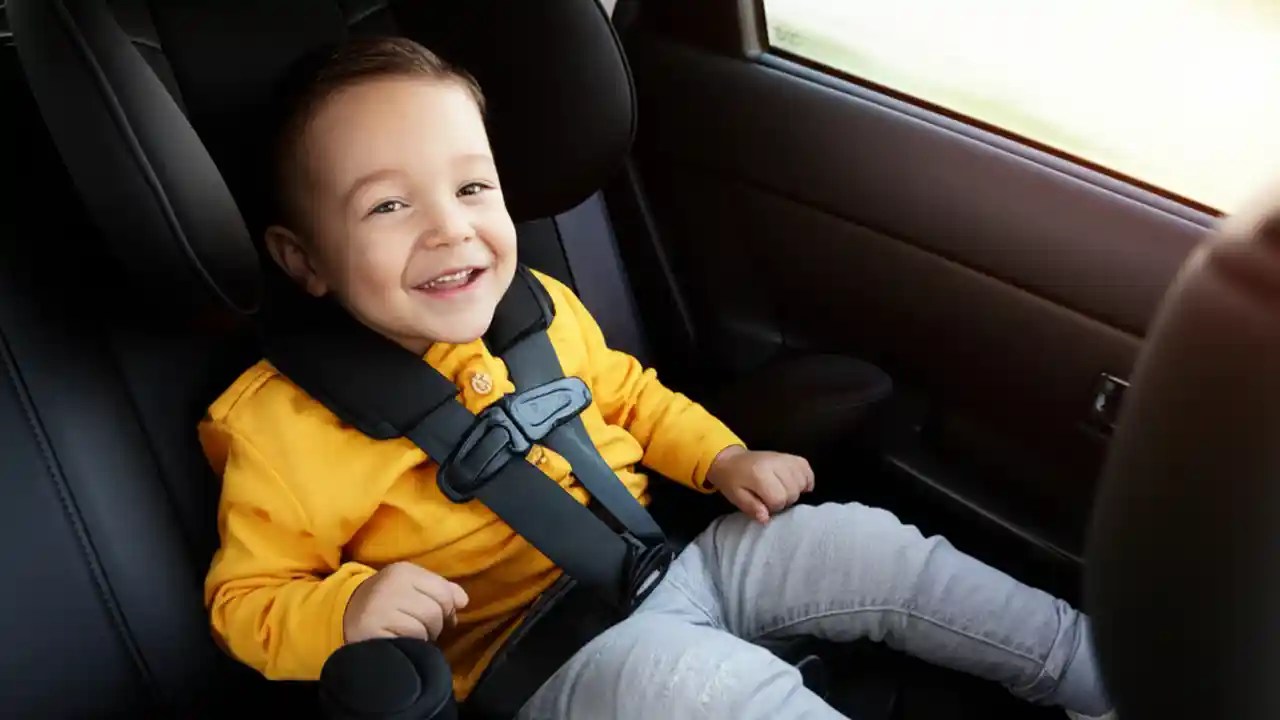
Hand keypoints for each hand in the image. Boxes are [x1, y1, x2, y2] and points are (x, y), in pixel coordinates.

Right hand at [343, 562, 468, 643]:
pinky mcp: (373, 630)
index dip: (448, 608)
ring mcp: (380, 608)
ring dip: (424, 637)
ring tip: (410, 634)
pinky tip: (400, 641)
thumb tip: (464, 601)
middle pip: (436, 611)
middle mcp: (391, 585)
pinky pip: (410, 641)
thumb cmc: (386, 602)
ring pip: (425, 628)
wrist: (344, 616)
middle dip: (436, 625)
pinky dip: (411, 644)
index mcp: (403, 571)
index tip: (442, 616)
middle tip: (424, 629)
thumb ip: (441, 590)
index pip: (444, 592)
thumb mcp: (412, 587)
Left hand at [706, 446, 813, 523]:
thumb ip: (752, 508)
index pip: (778, 499)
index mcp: (759, 474)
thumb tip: (766, 518)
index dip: (773, 507)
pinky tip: (795, 485)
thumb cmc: (733, 481)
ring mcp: (786, 458)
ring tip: (781, 491)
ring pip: (802, 482)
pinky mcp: (792, 456)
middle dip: (783, 500)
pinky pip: (807, 471)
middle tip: (771, 498)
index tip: (764, 504)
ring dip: (794, 491)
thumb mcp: (736, 497)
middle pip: (793, 492)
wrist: (732, 460)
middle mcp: (776, 463)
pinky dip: (805, 480)